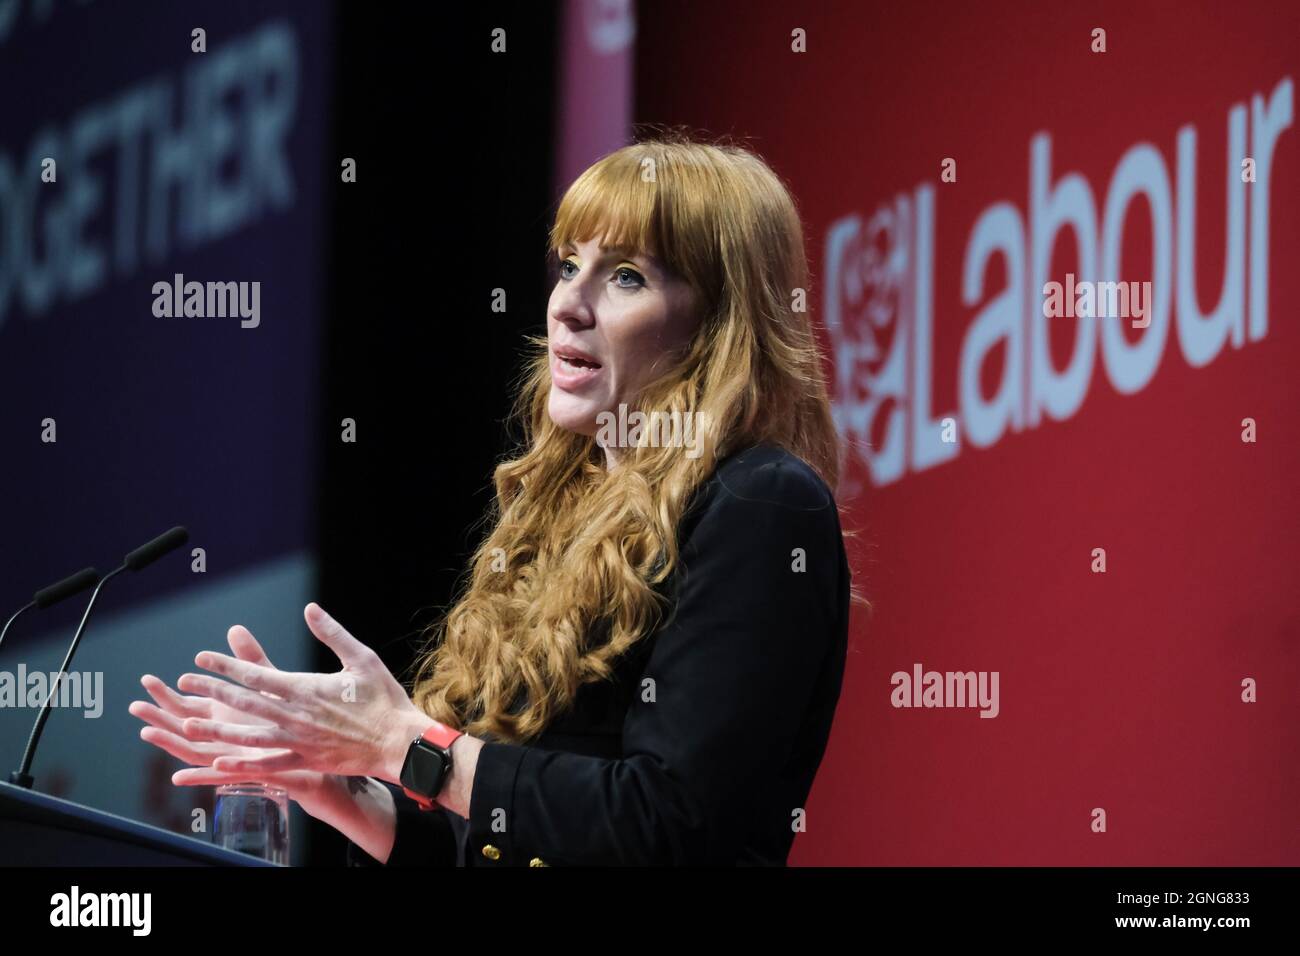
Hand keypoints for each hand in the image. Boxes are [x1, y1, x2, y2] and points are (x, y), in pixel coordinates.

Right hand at [130, 624, 284, 768]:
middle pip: (181, 727)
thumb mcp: (267, 681)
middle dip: (158, 716)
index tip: (146, 680)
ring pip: (193, 750)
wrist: (316, 747)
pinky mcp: (247, 770)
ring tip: (148, 732)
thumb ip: (249, 659)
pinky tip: (178, 777)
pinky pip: (218, 776)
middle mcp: (221, 734)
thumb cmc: (290, 714)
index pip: (186, 704)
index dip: (166, 694)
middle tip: (135, 705)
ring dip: (170, 743)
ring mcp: (230, 753)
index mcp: (222, 713)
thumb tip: (234, 628)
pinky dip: (198, 776)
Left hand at [173, 603, 436, 783]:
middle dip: (211, 691)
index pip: (255, 674)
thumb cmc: (383, 698)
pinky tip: (218, 763)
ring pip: (247, 735)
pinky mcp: (306, 762)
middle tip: (183, 682)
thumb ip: (333, 633)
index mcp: (305, 688)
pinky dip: (241, 764)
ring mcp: (298, 742)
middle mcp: (295, 716)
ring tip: (187, 722)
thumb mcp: (361, 658)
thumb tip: (310, 609)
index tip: (202, 657)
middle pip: (244, 702)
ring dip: (215, 728)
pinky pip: (266, 764)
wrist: (398, 742)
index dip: (225, 665)